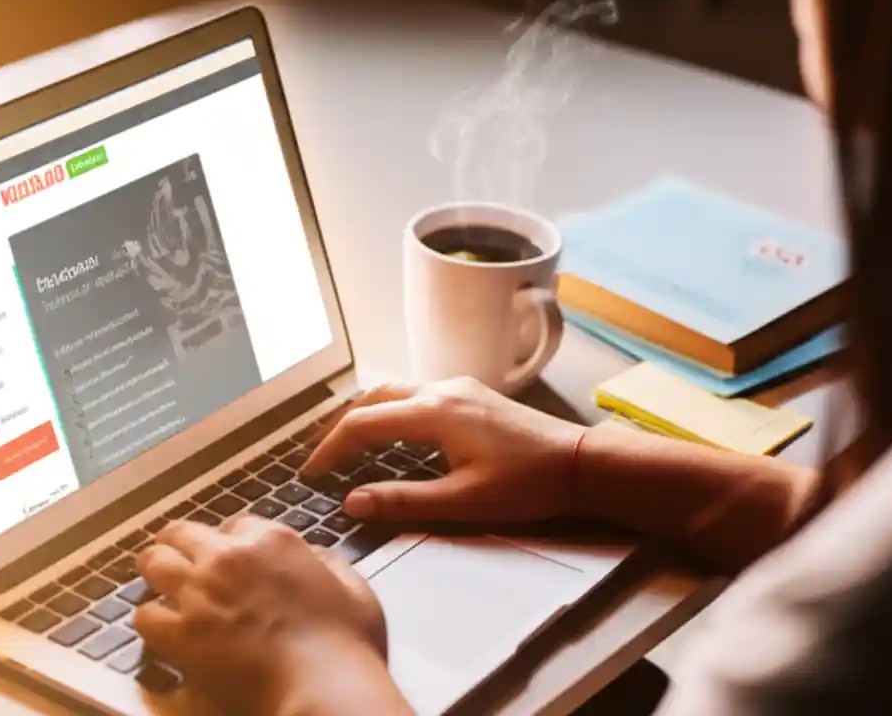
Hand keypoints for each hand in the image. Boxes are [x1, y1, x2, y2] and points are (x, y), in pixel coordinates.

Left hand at [135, 516, 397, 714]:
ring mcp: (200, 593)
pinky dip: (149, 620)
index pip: (235, 524)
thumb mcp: (354, 587)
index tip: (228, 553)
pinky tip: (160, 628)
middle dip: (180, 545)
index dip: (229, 540)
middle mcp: (229, 557)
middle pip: (183, 532)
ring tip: (155, 582)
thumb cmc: (345, 647)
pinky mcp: (180, 633)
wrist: (324, 689)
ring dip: (155, 571)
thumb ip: (326, 561)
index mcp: (272, 540)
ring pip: (153, 563)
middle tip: (177, 557)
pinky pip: (144, 615)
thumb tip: (311, 554)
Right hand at [303, 377, 585, 522]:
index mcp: (434, 412)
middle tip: (323, 457)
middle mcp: (442, 390)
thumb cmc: (527, 485)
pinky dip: (391, 409)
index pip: (363, 424)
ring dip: (366, 414)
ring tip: (348, 444)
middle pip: (374, 398)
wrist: (580, 464)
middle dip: (342, 425)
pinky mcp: (472, 394)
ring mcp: (459, 388)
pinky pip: (416, 393)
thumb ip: (404, 501)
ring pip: (395, 390)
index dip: (331, 449)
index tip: (311, 474)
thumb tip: (352, 502)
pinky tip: (392, 433)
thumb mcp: (463, 502)